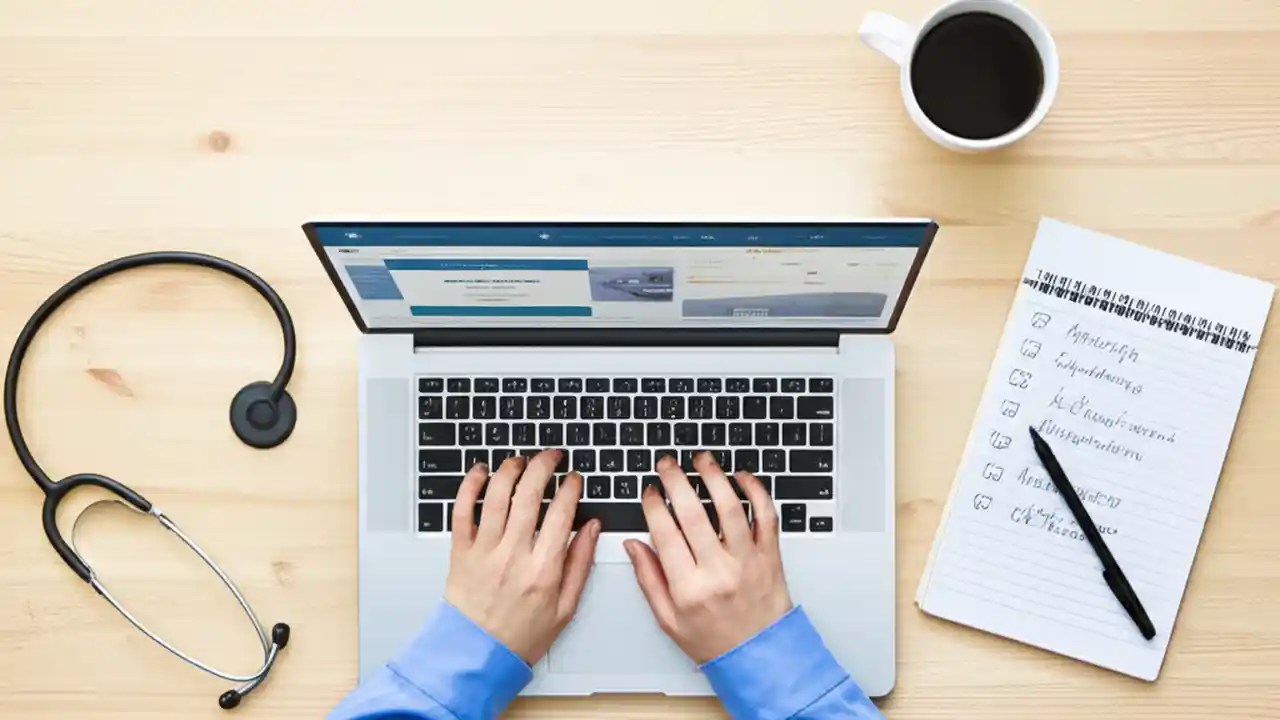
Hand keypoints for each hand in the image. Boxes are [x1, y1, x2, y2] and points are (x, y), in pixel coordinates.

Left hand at [445, 451, 600, 663]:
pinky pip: (461, 511)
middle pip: (529, 495)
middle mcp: (513, 555)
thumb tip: (592, 529)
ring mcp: (484, 551)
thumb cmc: (520, 636)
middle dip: (543, 466)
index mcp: (543, 570)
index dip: (570, 488)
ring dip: (510, 469)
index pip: (561, 513)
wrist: (477, 656)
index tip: (574, 478)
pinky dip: (470, 486)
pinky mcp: (460, 552)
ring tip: (520, 459)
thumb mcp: (565, 607)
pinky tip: (480, 471)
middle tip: (551, 456)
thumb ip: (580, 564)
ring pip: (497, 496)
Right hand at [625, 452, 792, 663]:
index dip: (654, 505)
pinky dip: (756, 491)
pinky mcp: (771, 555)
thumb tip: (633, 544)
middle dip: (677, 480)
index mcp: (689, 588)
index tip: (649, 490)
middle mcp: (718, 571)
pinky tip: (742, 477)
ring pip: (731, 507)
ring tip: (702, 460)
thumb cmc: (713, 640)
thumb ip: (648, 578)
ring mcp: (747, 561)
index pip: (665, 533)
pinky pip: (767, 516)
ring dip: (714, 476)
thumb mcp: (668, 619)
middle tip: (668, 464)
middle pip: (693, 513)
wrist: (760, 656)